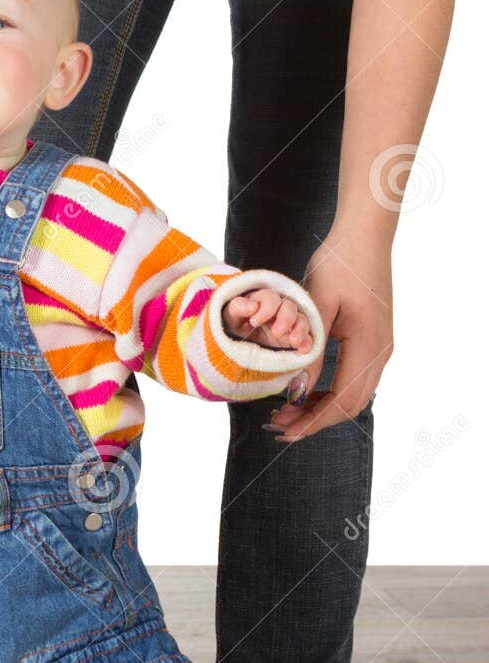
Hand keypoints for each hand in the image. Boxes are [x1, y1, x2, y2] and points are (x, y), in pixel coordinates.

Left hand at [222, 288, 312, 352]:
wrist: (239, 342)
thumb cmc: (235, 324)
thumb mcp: (230, 315)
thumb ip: (238, 307)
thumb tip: (253, 306)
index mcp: (262, 301)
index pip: (271, 298)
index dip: (266, 309)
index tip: (254, 322)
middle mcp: (278, 310)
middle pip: (289, 307)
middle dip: (286, 319)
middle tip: (276, 332)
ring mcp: (289, 324)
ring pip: (301, 320)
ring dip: (300, 329)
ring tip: (293, 341)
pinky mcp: (295, 338)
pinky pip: (308, 337)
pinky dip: (308, 342)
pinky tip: (303, 350)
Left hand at [267, 227, 393, 442]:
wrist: (365, 232)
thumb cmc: (341, 260)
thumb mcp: (318, 303)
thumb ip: (309, 348)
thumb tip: (297, 390)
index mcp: (369, 347)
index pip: (342, 401)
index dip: (313, 420)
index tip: (284, 430)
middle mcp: (381, 353)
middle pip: (351, 405)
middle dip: (316, 420)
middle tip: (280, 426)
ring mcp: (382, 346)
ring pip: (355, 393)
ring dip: (323, 407)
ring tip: (289, 411)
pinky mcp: (376, 338)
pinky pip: (356, 377)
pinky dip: (332, 390)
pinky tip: (308, 388)